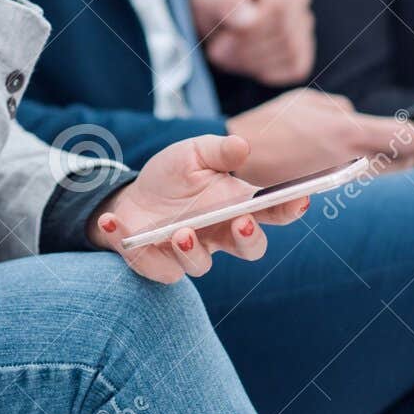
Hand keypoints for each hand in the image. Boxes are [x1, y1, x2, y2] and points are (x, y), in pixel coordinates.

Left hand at [88, 135, 310, 282]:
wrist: (131, 198)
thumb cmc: (172, 177)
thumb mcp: (192, 153)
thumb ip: (218, 151)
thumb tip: (242, 146)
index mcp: (237, 206)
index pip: (273, 212)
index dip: (291, 208)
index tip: (301, 198)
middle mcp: (220, 234)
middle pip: (250, 249)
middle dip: (250, 239)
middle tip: (243, 223)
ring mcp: (191, 253)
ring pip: (202, 266)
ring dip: (192, 251)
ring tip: (180, 233)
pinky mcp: (159, 266)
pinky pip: (151, 266)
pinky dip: (133, 247)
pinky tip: (113, 222)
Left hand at [190, 0, 314, 86]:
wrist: (218, 29)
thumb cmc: (214, 8)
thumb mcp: (208, 0)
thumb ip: (224, 4)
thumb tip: (249, 19)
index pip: (278, 8)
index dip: (250, 29)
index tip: (224, 35)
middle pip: (282, 32)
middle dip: (246, 48)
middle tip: (219, 49)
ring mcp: (305, 24)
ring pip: (290, 52)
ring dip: (252, 62)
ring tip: (231, 54)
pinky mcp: (305, 52)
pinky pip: (295, 68)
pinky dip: (266, 72)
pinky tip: (249, 62)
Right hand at [226, 88, 413, 186]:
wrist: (233, 163)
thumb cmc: (268, 124)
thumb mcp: (307, 102)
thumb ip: (339, 109)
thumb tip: (356, 118)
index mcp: (347, 133)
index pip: (404, 140)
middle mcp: (347, 162)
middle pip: (399, 163)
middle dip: (412, 154)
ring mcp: (337, 182)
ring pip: (379, 175)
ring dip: (391, 164)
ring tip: (398, 151)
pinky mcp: (326, 194)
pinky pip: (356, 181)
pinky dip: (365, 171)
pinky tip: (360, 161)